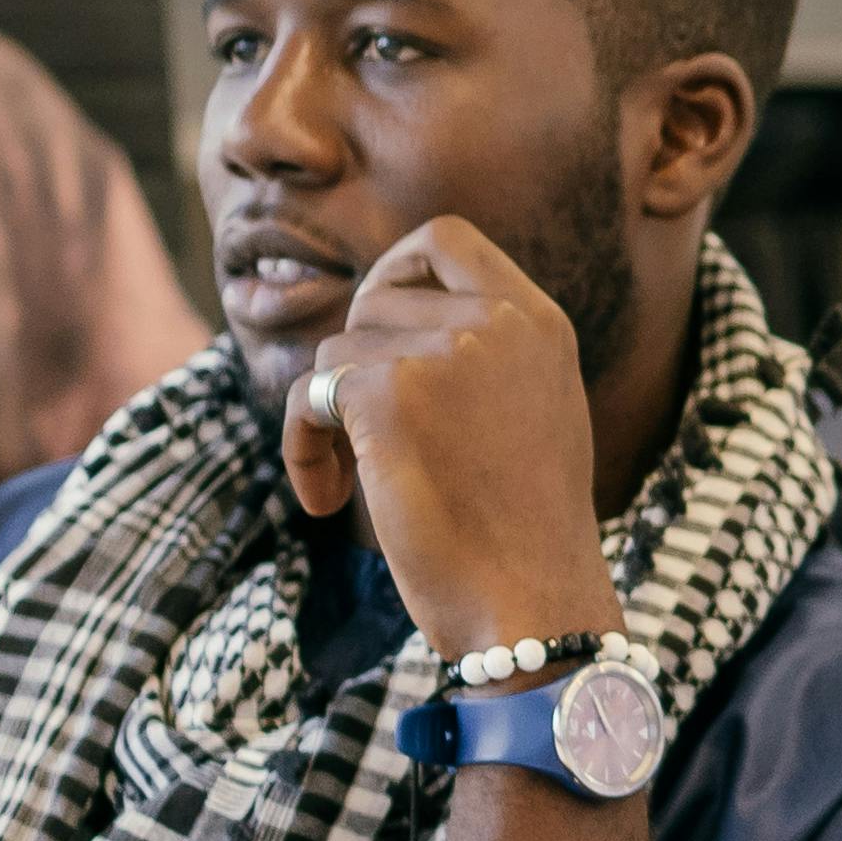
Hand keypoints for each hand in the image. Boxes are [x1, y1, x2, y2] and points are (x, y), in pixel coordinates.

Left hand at [282, 218, 626, 665]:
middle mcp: (495, 323)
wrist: (534, 602)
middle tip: (364, 429)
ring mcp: (443, 354)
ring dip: (329, 415)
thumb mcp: (538, 412)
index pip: (446, 239)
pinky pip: (308, 396)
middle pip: (375, 299)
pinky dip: (302, 448)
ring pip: (337, 351)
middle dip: (356, 362)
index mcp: (539, 322)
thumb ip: (490, 353)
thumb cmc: (528, 531)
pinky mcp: (387, 397)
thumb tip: (400, 319)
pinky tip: (328, 499)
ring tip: (358, 479)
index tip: (383, 331)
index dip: (395, 271)